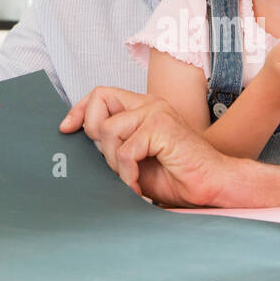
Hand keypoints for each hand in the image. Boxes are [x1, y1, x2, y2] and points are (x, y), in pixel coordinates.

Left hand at [60, 86, 233, 206]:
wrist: (212, 186)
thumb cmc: (179, 176)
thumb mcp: (135, 161)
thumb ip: (114, 147)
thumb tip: (81, 143)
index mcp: (144, 108)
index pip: (101, 94)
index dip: (79, 110)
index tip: (66, 129)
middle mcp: (150, 104)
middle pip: (99, 101)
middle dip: (96, 138)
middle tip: (114, 164)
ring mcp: (157, 113)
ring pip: (109, 130)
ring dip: (114, 162)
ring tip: (131, 177)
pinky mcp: (161, 127)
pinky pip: (125, 151)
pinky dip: (127, 174)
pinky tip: (138, 185)